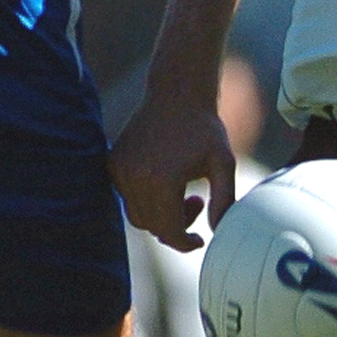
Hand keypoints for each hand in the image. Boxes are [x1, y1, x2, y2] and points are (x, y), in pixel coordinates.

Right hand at [111, 92, 235, 251]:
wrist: (177, 94)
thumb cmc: (205, 129)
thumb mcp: (224, 164)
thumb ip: (224, 202)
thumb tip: (216, 232)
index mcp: (163, 181)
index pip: (169, 231)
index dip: (185, 243)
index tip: (199, 240)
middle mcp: (135, 178)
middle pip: (152, 227)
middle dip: (175, 227)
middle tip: (196, 202)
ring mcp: (120, 170)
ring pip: (137, 216)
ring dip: (159, 215)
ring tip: (182, 193)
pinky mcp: (112, 163)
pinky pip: (126, 198)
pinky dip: (144, 200)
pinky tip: (164, 180)